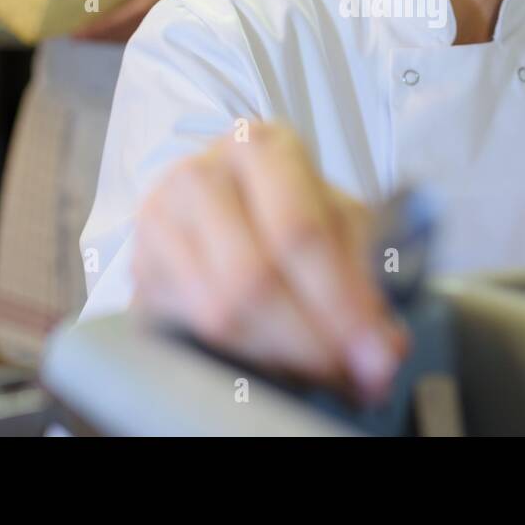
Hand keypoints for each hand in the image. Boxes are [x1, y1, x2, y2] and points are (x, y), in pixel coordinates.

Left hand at [73, 0, 190, 42]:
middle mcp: (142, 24)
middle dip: (94, 35)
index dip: (96, 28)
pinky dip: (111, 38)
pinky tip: (102, 36)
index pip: (114, 22)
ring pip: (118, 38)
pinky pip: (125, 38)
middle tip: (76, 36)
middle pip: (112, 34)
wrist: (196, 8)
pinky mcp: (147, 34)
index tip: (79, 32)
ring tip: (84, 37)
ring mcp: (145, 31)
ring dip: (101, 38)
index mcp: (143, 9)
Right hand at [131, 121, 408, 401]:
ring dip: (281, 358)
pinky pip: (191, 333)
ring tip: (323, 375)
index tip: (377, 354)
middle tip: (352, 376)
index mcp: (262, 148)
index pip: (300, 231)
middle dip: (312, 341)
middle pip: (255, 278)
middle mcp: (200, 175)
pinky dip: (241, 362)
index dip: (341, 301)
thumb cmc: (288, 207)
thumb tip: (384, 348)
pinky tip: (277, 367)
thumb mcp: (337, 221)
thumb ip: (366, 275)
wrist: (219, 204)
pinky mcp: (139, 271)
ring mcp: (159, 223)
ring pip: (219, 314)